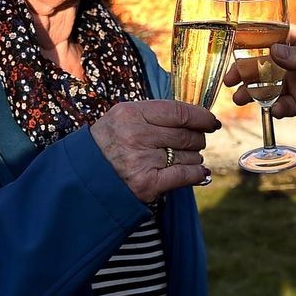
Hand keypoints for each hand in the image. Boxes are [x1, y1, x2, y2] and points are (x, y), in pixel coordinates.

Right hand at [90, 100, 219, 202]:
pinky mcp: (146, 183)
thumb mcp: (124, 118)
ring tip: (183, 158)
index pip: (178, 112)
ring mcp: (141, 160)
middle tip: (196, 142)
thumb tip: (196, 116)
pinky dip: (197, 174)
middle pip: (186, 135)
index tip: (211, 121)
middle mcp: (136, 135)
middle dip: (197, 139)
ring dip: (193, 158)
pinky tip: (201, 173)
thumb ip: (155, 114)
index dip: (201, 116)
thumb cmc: (109, 143)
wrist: (84, 176)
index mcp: (131, 113)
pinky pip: (184, 175)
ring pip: (188, 155)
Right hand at [223, 24, 295, 170]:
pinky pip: (279, 104)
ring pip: (269, 84)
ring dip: (253, 90)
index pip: (281, 34)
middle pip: (268, 61)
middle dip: (248, 69)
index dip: (259, 37)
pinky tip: (276, 111)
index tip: (237, 42)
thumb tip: (273, 51)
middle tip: (230, 78)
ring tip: (239, 98)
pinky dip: (273, 107)